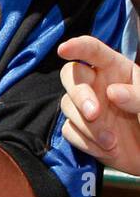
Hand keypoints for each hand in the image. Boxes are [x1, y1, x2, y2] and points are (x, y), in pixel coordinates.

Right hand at [57, 35, 139, 175]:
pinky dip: (86, 142)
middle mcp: (96, 84)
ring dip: (87, 125)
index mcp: (116, 69)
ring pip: (67, 105)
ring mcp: (85, 106)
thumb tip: (113, 92)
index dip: (78, 47)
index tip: (64, 49)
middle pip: (71, 75)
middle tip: (93, 113)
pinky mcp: (79, 129)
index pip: (93, 51)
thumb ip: (138, 96)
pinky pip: (69, 130)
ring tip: (111, 141)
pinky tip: (106, 148)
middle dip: (78, 94)